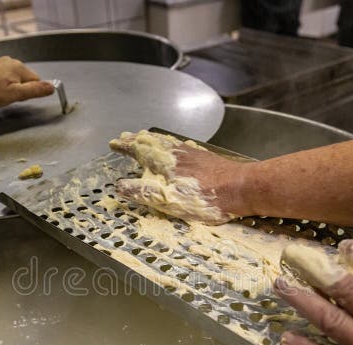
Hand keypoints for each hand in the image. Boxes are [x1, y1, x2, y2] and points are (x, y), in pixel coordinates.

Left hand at [0, 56, 53, 106]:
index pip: (36, 81)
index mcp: (20, 67)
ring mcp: (1, 62)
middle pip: (25, 79)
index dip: (29, 93)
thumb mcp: (15, 94)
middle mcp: (12, 61)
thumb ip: (35, 91)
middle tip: (6, 97)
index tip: (17, 97)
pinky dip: (0, 84)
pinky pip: (3, 77)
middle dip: (19, 90)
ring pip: (14, 79)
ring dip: (9, 88)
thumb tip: (52, 87)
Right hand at [109, 131, 253, 223]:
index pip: (137, 149)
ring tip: (146, 137)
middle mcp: (176, 152)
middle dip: (137, 140)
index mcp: (163, 161)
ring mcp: (192, 153)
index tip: (113, 143)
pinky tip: (178, 145)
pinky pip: (183, 145)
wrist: (239, 188)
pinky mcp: (206, 157)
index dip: (124, 146)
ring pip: (167, 142)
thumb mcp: (167, 199)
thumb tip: (119, 185)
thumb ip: (142, 191)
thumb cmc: (203, 197)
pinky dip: (173, 143)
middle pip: (152, 142)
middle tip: (126, 137)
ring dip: (154, 139)